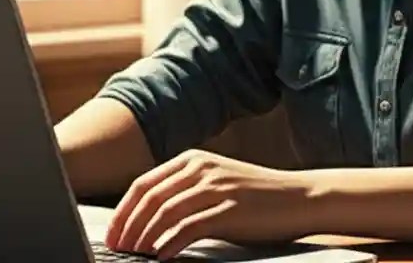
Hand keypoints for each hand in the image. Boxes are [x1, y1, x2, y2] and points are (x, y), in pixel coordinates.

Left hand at [103, 149, 315, 259]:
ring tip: (134, 255)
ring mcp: (216, 187)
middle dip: (127, 226)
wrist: (300, 198)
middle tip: (115, 248)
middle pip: (149, 198)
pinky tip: (161, 257)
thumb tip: (149, 220)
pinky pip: (189, 228)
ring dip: (144, 238)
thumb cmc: (257, 197)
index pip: (143, 184)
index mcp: (193, 159)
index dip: (122, 211)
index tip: (112, 234)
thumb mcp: (216, 183)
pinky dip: (170, 244)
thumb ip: (185, 192)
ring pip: (164, 213)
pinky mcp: (229, 209)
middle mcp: (201, 168)